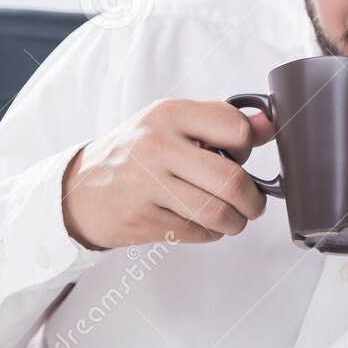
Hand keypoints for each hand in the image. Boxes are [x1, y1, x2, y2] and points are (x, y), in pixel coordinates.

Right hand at [61, 98, 275, 249]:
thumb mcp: (172, 124)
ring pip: (218, 213)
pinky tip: (201, 224)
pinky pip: (198, 233)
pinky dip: (210, 233)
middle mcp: (156, 145)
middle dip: (253, 200)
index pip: (236, 128)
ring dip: (235, 222)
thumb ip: (220, 122)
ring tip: (231, 218)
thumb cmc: (134, 154)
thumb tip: (268, 124)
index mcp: (169, 113)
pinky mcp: (141, 220)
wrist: (79, 189)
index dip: (247, 147)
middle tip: (251, 204)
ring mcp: (146, 185)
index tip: (239, 156)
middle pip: (232, 180)